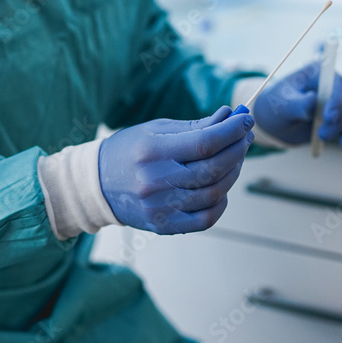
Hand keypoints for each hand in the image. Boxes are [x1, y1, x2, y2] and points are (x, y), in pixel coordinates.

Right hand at [98, 106, 254, 234]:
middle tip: (245, 136)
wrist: (96, 184)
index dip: (232, 130)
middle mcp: (155, 181)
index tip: (245, 118)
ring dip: (233, 172)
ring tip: (235, 157)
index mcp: (152, 151)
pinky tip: (222, 187)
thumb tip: (230, 117)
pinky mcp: (163, 225)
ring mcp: (159, 207)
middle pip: (213, 168)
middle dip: (237, 149)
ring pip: (214, 193)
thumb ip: (195, 127)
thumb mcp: (157, 130)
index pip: (205, 142)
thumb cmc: (130, 151)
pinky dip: (221, 203)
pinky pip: (205, 219)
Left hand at [252, 62, 341, 146]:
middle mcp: (337, 81)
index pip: (336, 82)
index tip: (329, 118)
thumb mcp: (281, 106)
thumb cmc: (277, 108)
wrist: (279, 121)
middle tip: (323, 136)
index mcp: (319, 72)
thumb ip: (297, 104)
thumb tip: (313, 99)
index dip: (337, 100)